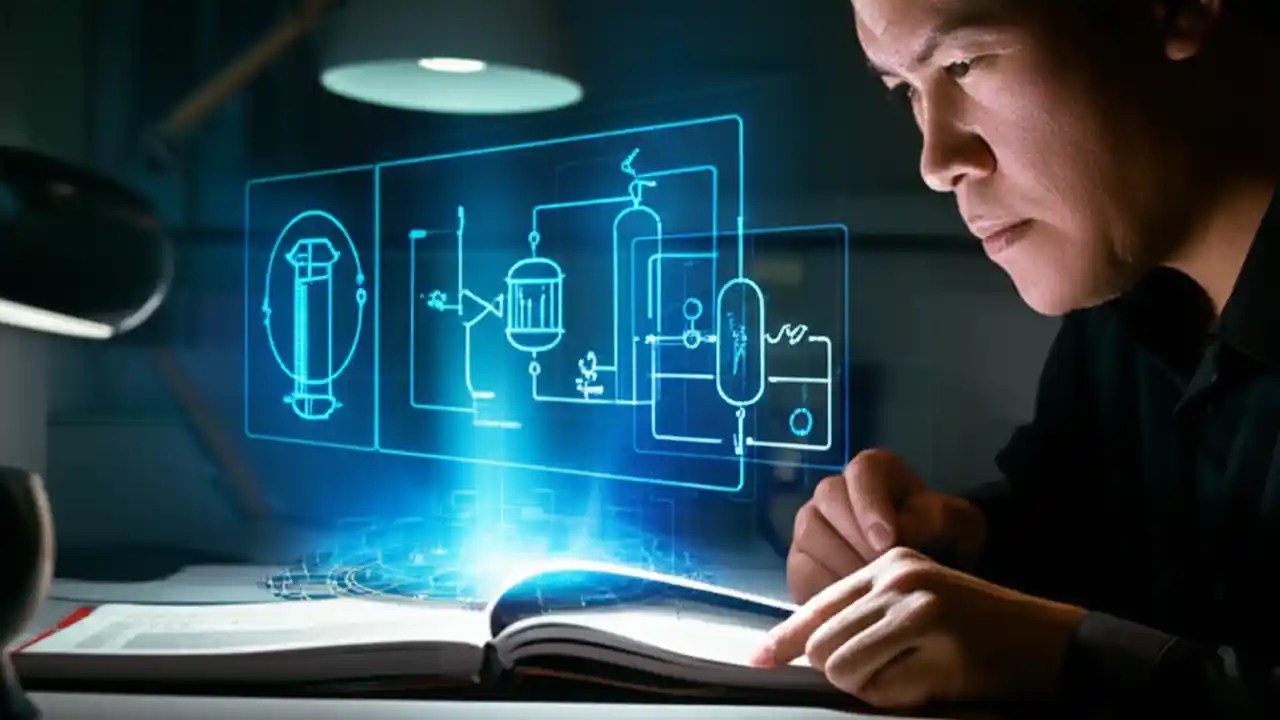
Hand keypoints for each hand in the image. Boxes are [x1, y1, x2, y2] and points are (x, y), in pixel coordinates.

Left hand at [755, 547, 1084, 708]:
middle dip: (841, 675)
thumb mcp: (915, 608)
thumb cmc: (977, 635)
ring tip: (911, 679)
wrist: (1050, 643)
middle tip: (888, 677)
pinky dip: (897, 699)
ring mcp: (916, 606)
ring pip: (843, 668)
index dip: (783, 639)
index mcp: (887, 565)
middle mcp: (896, 577)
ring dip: (869, 689)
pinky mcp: (937, 641)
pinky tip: (931, 685)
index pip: (816, 605)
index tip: (758, 661)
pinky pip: (881, 690)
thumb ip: (863, 621)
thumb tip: (801, 652)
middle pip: (821, 645)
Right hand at [788, 449, 986, 602]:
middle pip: (829, 498)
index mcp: (874, 472)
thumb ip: (934, 517)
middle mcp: (835, 492)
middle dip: (856, 539)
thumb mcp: (957, 525)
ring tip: (872, 593)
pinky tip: (851, 607)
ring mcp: (811, 526)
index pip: (863, 471)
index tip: (887, 541)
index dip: (871, 504)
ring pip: (810, 534)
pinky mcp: (800, 562)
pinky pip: (800, 570)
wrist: (928, 578)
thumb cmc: (943, 542)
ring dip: (841, 565)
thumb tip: (895, 532)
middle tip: (880, 572)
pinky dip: (825, 590)